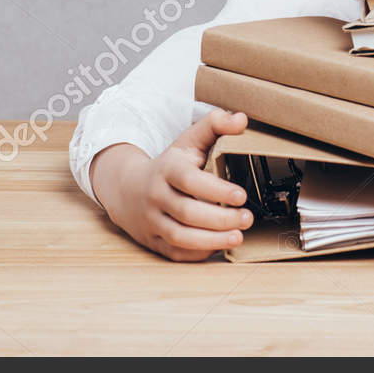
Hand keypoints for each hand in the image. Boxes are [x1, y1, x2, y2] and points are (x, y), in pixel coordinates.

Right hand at [89, 109, 253, 261]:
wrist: (126, 188)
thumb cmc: (169, 165)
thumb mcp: (188, 140)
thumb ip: (215, 124)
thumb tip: (241, 119)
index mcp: (167, 169)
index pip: (190, 181)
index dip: (216, 190)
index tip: (241, 195)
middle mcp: (156, 196)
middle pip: (188, 213)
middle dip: (221, 219)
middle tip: (247, 218)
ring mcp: (152, 221)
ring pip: (180, 237)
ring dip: (211, 240)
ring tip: (238, 237)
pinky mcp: (153, 241)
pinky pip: (174, 253)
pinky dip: (197, 253)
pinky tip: (218, 246)